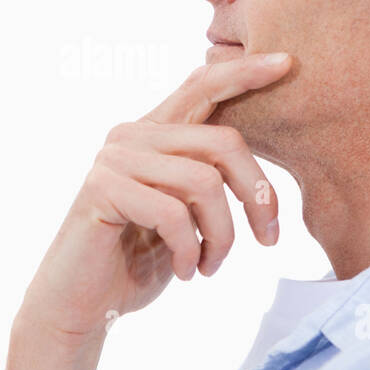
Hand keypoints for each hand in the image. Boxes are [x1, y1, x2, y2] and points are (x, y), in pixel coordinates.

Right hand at [19, 51, 291, 342]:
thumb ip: (208, 182)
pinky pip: (172, 213)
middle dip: (257, 194)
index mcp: (154, 134)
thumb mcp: (185, 216)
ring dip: (223, 236)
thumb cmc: (136, 262)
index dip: (245, 72)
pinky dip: (191, 251)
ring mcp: (114, 159)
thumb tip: (261, 179)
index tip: (287, 63)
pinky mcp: (102, 189)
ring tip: (211, 266)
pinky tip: (187, 272)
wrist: (82, 307)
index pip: (202, 86)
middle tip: (267, 239)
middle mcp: (132, 135)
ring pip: (204, 182)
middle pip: (223, 141)